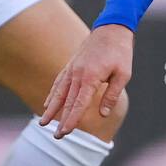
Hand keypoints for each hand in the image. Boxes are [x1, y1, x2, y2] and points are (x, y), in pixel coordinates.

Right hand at [41, 23, 133, 138]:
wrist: (111, 29)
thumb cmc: (120, 52)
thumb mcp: (123, 74)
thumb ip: (112, 95)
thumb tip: (103, 114)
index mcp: (90, 77)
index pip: (78, 104)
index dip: (71, 120)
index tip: (64, 132)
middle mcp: (77, 74)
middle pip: (66, 102)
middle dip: (60, 120)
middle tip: (56, 137)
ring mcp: (72, 69)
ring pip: (58, 93)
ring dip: (51, 109)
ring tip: (42, 123)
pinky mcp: (71, 65)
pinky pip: (59, 82)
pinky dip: (52, 94)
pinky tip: (48, 104)